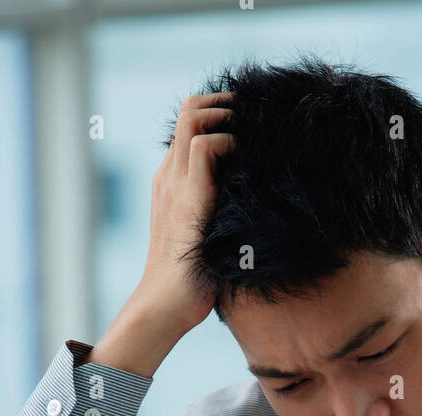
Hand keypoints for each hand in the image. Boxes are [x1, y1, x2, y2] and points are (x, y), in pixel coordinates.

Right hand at [135, 91, 235, 332]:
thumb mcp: (211, 241)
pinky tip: (245, 161)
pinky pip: (203, 145)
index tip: (249, 128)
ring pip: (192, 117)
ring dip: (227, 116)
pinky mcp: (188, 198)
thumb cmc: (191, 284)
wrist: (165, 306)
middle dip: (225, 104)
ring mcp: (175, 184)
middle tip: (254, 117)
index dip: (219, 117)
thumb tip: (256, 216)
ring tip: (253, 131)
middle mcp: (170, 177)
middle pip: (189, 111)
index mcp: (172, 185)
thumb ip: (223, 219)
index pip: (189, 128)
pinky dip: (227, 142)